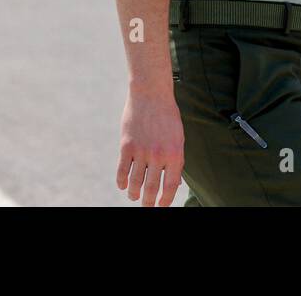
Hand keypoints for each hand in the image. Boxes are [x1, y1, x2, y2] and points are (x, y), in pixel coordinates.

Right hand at [116, 86, 184, 206]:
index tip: (161, 207)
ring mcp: (141, 151)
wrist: (151, 93)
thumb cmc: (168, 116)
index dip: (165, 201)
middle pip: (151, 189)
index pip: (170, 187)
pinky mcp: (126, 146)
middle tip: (147, 206)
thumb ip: (175, 160)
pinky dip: (121, 182)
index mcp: (175, 154)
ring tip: (134, 197)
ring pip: (135, 183)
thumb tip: (173, 183)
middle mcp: (158, 155)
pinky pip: (122, 171)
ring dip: (134, 194)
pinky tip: (123, 186)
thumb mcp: (178, 137)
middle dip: (148, 203)